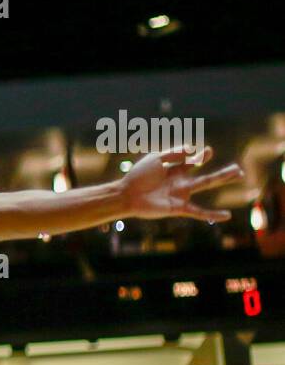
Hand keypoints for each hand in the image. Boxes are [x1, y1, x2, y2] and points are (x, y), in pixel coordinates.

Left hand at [119, 147, 242, 222]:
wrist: (126, 194)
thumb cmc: (138, 176)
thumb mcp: (155, 159)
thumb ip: (174, 153)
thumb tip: (192, 149)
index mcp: (175, 169)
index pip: (193, 160)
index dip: (201, 155)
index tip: (207, 152)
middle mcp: (180, 181)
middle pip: (206, 176)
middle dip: (223, 173)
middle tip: (238, 169)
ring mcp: (181, 194)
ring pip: (205, 185)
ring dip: (222, 179)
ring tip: (238, 174)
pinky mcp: (178, 207)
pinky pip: (198, 212)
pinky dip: (212, 215)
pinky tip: (227, 216)